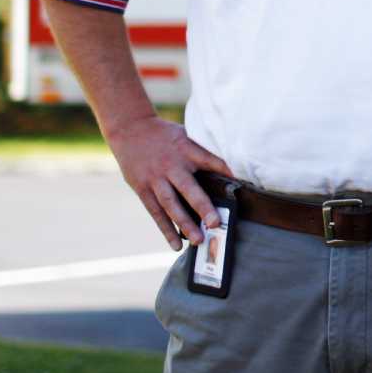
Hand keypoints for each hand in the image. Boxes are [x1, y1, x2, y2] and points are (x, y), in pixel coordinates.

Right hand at [104, 114, 232, 251]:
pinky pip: (155, 212)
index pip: (209, 159)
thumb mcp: (184, 135)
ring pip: (170, 204)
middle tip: (216, 223)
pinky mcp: (142, 188)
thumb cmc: (165, 134)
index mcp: (185, 149)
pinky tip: (175, 244)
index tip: (241, 184)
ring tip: (198, 240)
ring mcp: (155, 178)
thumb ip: (201, 150)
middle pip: (188, 187)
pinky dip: (165, 229)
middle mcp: (171, 165)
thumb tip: (227, 168)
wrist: (130, 128)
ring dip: (184, 223)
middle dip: (202, 206)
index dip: (225, 171)